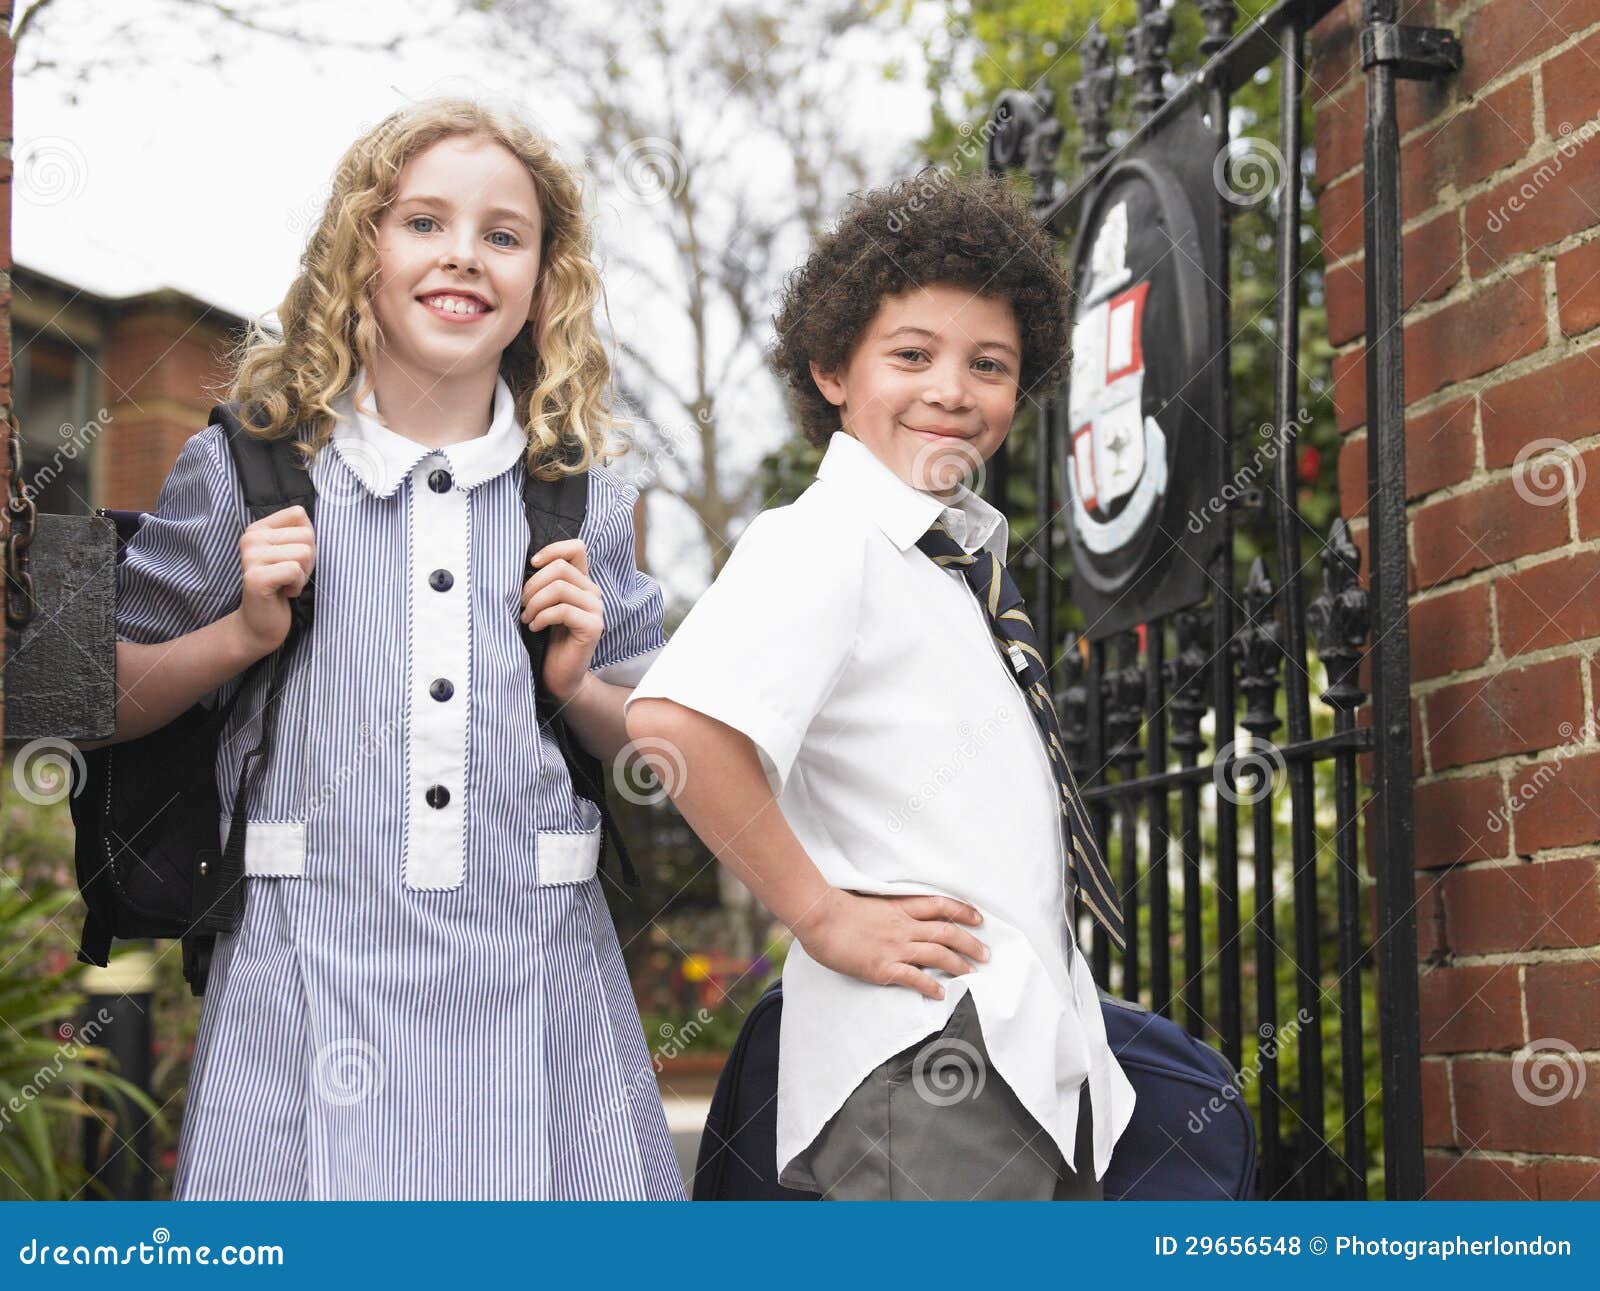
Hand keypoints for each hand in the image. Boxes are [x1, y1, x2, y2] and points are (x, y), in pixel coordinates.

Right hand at [233, 504, 315, 660]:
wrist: (260, 622)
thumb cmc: (282, 585)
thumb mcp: (291, 552)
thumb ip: (298, 531)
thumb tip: (304, 513)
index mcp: (257, 528)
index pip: (299, 514)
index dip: (307, 538)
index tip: (293, 557)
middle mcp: (250, 539)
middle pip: (306, 535)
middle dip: (308, 560)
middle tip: (291, 575)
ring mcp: (250, 557)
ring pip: (304, 552)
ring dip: (303, 574)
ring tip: (286, 583)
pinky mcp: (255, 577)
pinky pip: (295, 571)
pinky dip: (297, 585)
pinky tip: (284, 592)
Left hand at [521, 537, 602, 702]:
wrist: (559, 675)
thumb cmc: (547, 639)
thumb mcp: (543, 604)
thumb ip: (543, 583)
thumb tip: (525, 564)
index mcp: (582, 583)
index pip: (577, 548)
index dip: (553, 549)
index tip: (532, 564)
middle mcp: (593, 592)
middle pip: (561, 568)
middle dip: (533, 584)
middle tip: (521, 604)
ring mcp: (596, 610)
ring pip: (560, 588)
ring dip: (535, 602)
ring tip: (526, 618)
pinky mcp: (593, 627)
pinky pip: (562, 610)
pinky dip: (542, 617)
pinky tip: (535, 627)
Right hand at [793, 888, 988, 999]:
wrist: (819, 916)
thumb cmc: (835, 908)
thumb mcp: (866, 901)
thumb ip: (884, 910)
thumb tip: (889, 916)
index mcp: (899, 907)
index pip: (939, 905)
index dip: (962, 911)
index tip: (978, 918)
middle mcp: (903, 926)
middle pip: (946, 932)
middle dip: (970, 943)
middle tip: (986, 954)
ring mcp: (895, 947)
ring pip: (937, 954)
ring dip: (959, 964)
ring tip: (973, 974)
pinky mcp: (884, 967)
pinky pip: (914, 978)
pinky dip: (930, 986)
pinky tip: (941, 993)